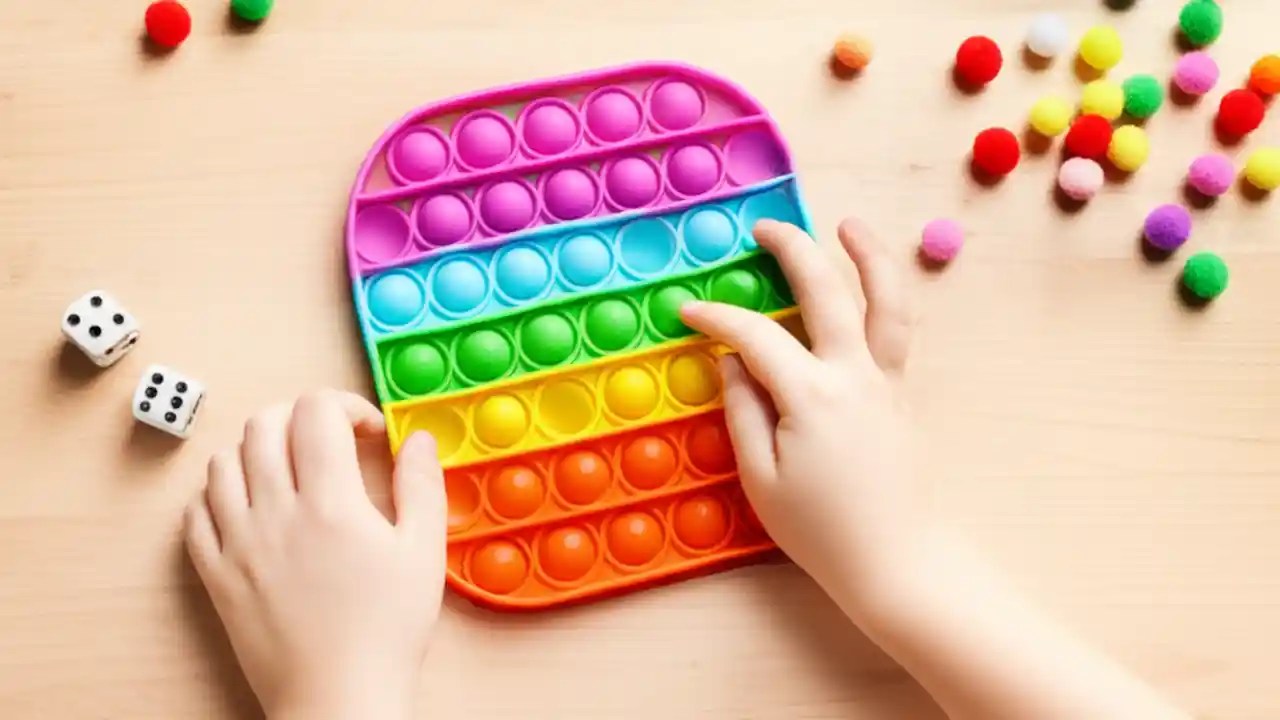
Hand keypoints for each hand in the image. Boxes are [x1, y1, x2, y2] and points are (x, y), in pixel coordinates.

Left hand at [183, 390, 445, 719]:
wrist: (338, 697)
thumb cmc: (387, 631)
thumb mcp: (424, 553)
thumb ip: (422, 487)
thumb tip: (419, 440)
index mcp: (331, 502)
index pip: (316, 412)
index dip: (345, 406)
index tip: (368, 433)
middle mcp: (274, 512)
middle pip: (265, 424)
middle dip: (301, 417)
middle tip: (329, 441)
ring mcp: (237, 543)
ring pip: (223, 461)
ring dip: (258, 450)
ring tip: (289, 471)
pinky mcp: (216, 574)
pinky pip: (195, 512)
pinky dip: (217, 493)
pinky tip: (248, 504)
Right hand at [681, 219, 924, 601]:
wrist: (898, 562)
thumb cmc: (822, 531)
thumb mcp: (761, 479)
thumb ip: (744, 412)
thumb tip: (733, 362)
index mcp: (812, 395)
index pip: (756, 335)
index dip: (718, 317)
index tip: (688, 310)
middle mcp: (855, 374)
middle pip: (827, 292)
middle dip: (793, 251)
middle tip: (764, 229)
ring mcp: (887, 381)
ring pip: (885, 300)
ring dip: (867, 256)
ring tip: (847, 225)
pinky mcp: (904, 395)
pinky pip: (897, 330)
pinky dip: (884, 296)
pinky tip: (869, 286)